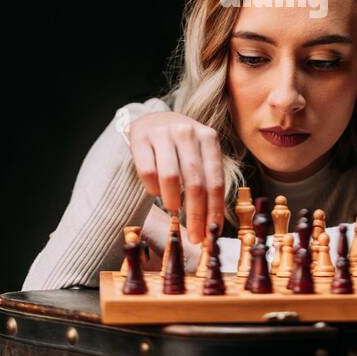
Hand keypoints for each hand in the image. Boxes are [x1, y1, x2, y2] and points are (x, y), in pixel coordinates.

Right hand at [127, 111, 225, 243]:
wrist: (152, 119)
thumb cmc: (181, 146)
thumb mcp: (200, 154)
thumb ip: (207, 180)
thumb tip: (212, 225)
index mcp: (209, 138)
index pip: (216, 181)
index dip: (214, 210)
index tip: (211, 233)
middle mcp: (187, 132)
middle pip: (195, 182)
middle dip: (196, 214)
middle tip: (194, 236)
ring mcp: (163, 133)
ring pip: (171, 177)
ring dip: (173, 200)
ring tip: (174, 209)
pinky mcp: (140, 137)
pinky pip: (147, 171)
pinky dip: (152, 188)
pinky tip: (155, 191)